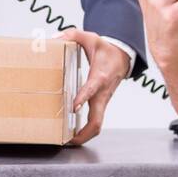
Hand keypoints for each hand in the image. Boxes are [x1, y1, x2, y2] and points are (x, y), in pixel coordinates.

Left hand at [56, 28, 127, 145]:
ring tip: (68, 141)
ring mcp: (103, 101)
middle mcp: (102, 93)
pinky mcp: (101, 104)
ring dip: (85, 135)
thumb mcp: (89, 37)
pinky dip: (86, 129)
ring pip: (98, 124)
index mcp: (100, 76)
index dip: (83, 98)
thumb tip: (55, 39)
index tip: (74, 107)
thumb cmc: (105, 50)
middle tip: (68, 140)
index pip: (92, 89)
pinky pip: (96, 120)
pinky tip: (74, 133)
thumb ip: (72, 35)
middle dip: (84, 133)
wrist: (122, 57)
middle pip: (98, 119)